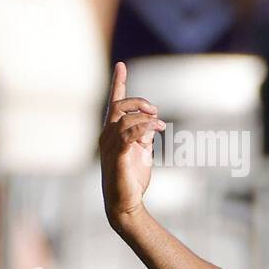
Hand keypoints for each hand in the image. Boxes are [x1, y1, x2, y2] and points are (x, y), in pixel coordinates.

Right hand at [99, 62, 162, 229]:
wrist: (125, 203)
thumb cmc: (132, 179)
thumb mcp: (142, 153)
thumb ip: (144, 137)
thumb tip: (152, 125)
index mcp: (112, 132)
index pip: (114, 103)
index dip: (118, 84)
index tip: (121, 65)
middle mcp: (107, 135)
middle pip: (118, 106)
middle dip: (138, 102)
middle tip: (155, 111)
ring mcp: (110, 145)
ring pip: (124, 119)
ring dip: (145, 117)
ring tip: (161, 126)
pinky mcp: (118, 156)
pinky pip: (128, 135)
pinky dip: (144, 128)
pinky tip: (157, 130)